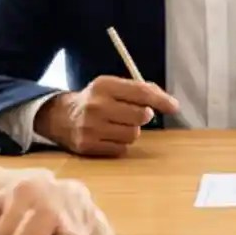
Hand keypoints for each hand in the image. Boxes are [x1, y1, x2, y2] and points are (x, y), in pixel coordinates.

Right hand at [36, 75, 178, 156]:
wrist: (62, 117)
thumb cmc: (96, 100)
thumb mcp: (112, 86)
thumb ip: (138, 90)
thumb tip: (168, 103)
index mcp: (104, 85)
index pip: (141, 92)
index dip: (161, 100)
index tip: (174, 107)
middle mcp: (96, 106)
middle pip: (140, 116)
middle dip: (143, 116)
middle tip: (134, 114)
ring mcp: (91, 127)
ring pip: (132, 135)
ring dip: (131, 131)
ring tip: (117, 125)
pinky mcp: (87, 146)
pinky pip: (121, 149)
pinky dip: (120, 144)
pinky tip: (108, 135)